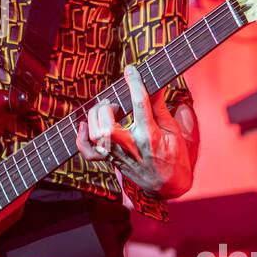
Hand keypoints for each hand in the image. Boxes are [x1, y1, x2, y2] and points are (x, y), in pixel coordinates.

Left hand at [76, 65, 197, 198]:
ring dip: (95, 117)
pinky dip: (81, 138)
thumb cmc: (175, 158)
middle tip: (115, 103)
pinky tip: (83, 125)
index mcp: (149, 136)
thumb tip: (155, 85)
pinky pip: (88, 152)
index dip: (134, 83)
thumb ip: (161, 108)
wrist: (168, 187)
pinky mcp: (110, 160)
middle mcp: (129, 146)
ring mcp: (117, 155)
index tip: (130, 70)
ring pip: (95, 135)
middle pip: (106, 123)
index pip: (140, 104)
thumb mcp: (174, 131)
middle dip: (107, 107)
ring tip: (107, 111)